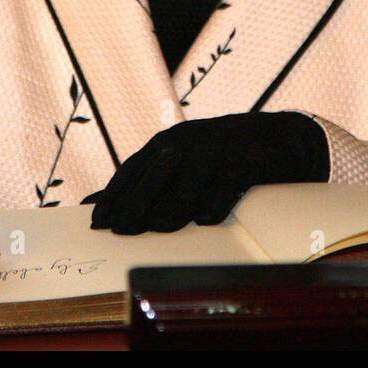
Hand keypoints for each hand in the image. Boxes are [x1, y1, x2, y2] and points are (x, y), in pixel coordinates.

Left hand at [82, 111, 328, 234]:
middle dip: (136, 203)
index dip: (114, 194)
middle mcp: (187, 142)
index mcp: (167, 141)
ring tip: (159, 227)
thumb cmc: (217, 157)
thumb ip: (144, 179)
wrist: (272, 138)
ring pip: (189, 181)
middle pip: (155, 175)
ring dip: (173, 206)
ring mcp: (215, 150)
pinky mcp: (243, 161)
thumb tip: (94, 204)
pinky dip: (216, 202)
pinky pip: (226, 185)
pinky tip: (206, 220)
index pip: (133, 169)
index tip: (98, 220)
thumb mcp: (180, 159)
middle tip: (121, 229)